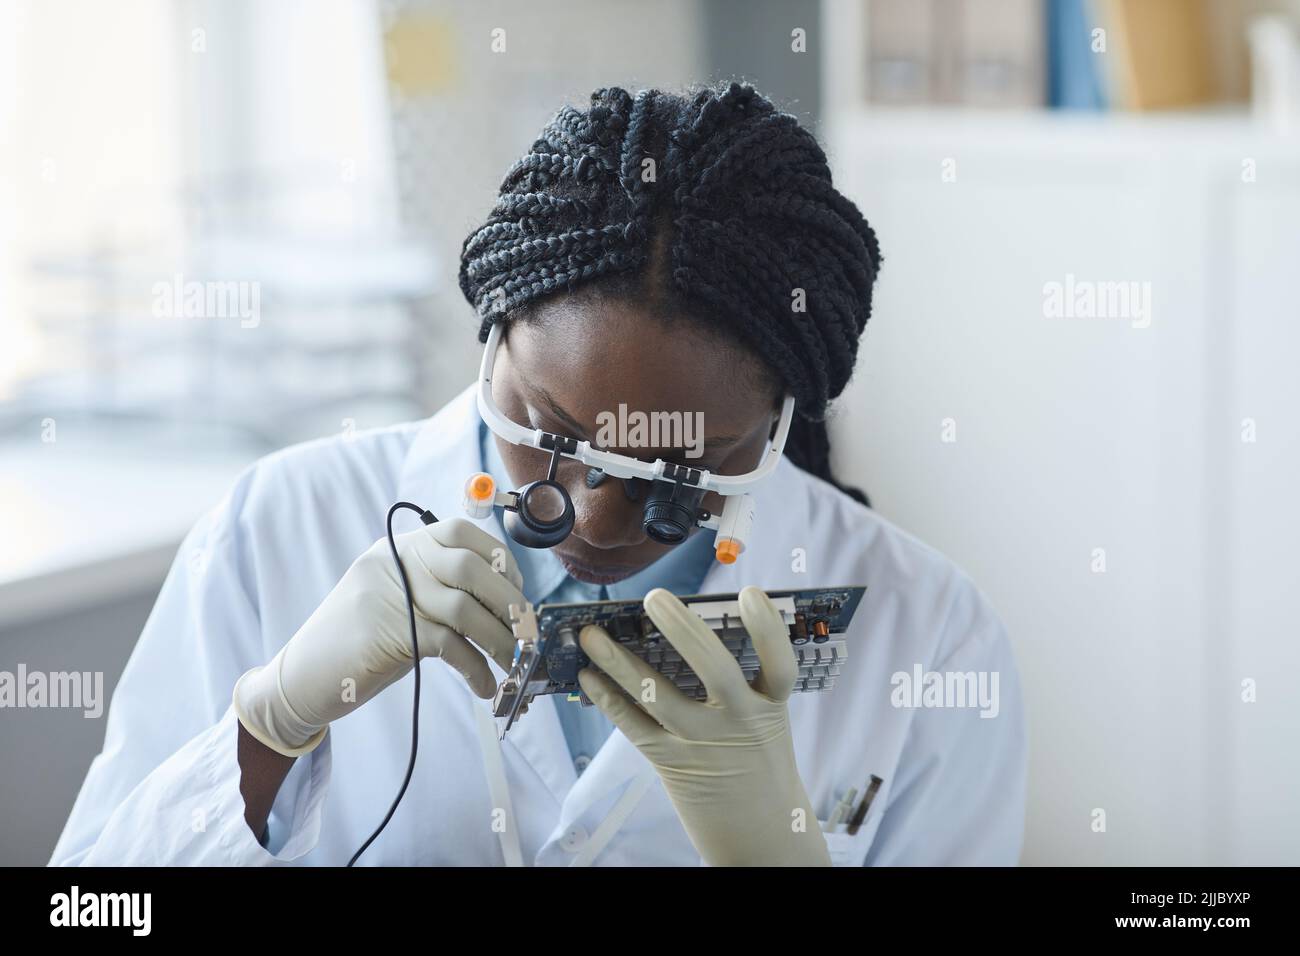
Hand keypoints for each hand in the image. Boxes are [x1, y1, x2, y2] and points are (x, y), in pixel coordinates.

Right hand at [233, 519, 523, 755]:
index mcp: (400, 547)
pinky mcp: (389, 634)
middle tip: (526, 634)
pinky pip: (451, 646)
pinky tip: (484, 686)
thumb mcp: (397, 600)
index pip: (462, 533)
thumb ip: (437, 588)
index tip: (517, 594)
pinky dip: (476, 669)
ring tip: (514, 666)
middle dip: (509, 604)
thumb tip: (503, 601)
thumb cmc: (357, 644)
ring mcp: (390, 595)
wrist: (299, 679)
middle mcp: (396, 562)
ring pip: (466, 609)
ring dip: (501, 642)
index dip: (500, 562)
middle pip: (471, 568)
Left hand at [578, 586, 830, 865]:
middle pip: (713, 669)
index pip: (779, 664)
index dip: (767, 629)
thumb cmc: (759, 760)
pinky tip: (588, 675)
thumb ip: (743, 682)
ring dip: (618, 660)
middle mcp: (738, 723)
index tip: (750, 593)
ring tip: (590, 633)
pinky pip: (633, 726)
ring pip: (656, 694)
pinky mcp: (671, 763)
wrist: (759, 834)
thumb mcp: (768, 722)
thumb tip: (687, 629)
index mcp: (772, 708)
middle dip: (681, 629)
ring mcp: (702, 743)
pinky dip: (607, 699)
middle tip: (655, 597)